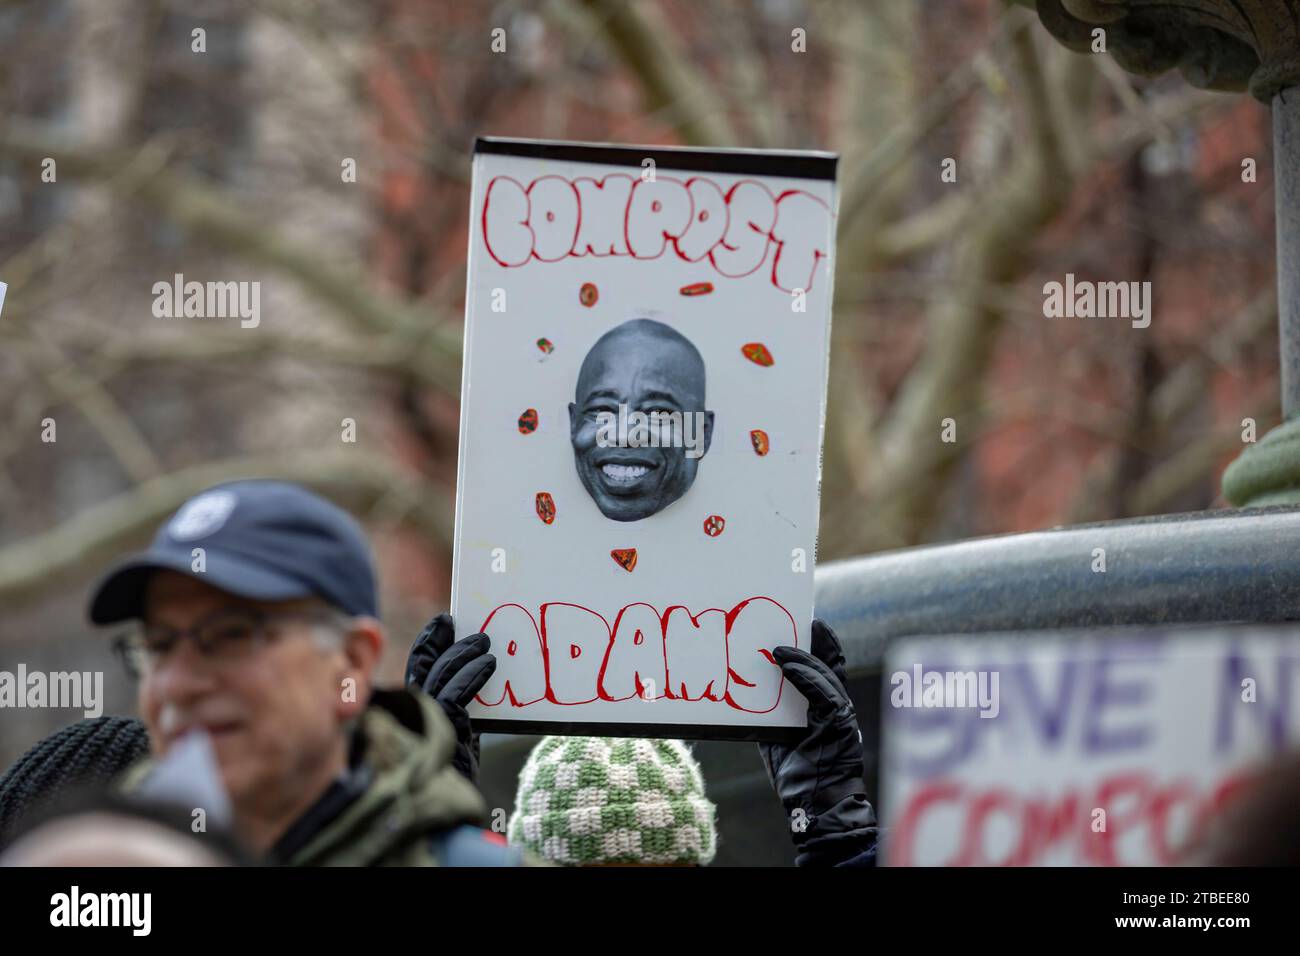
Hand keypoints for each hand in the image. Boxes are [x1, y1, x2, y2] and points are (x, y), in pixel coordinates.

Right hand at [405, 613, 495, 782]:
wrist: (446, 809)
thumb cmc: (453, 771)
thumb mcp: (453, 732)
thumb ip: (454, 705)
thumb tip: (475, 671)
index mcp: (412, 710)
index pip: (417, 668)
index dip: (429, 644)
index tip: (443, 624)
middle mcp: (413, 712)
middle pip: (425, 666)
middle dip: (442, 642)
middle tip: (458, 625)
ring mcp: (424, 720)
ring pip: (441, 675)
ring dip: (464, 654)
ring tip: (484, 643)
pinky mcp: (441, 729)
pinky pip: (457, 694)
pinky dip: (472, 675)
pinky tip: (487, 665)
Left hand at [758, 619, 877, 865]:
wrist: (815, 804)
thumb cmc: (798, 773)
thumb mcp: (778, 737)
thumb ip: (772, 712)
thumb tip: (749, 690)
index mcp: (826, 707)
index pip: (826, 667)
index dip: (819, 644)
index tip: (806, 623)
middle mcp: (836, 707)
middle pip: (830, 663)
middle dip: (816, 639)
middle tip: (799, 617)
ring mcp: (840, 713)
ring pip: (824, 673)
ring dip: (802, 655)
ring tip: (778, 644)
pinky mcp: (838, 722)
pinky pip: (821, 691)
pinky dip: (803, 674)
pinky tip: (783, 662)